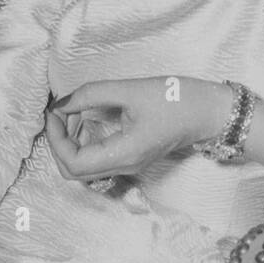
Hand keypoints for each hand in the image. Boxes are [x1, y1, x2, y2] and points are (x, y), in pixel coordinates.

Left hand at [45, 76, 227, 181]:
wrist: (209, 111)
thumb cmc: (176, 99)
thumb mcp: (131, 90)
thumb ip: (91, 95)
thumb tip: (61, 103)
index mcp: (124, 154)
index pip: (72, 163)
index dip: (55, 139)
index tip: (54, 111)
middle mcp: (124, 166)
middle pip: (73, 172)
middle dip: (58, 142)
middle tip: (60, 112)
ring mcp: (128, 165)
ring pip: (83, 168)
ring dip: (69, 142)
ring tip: (72, 111)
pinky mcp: (130, 157)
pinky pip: (96, 160)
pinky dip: (82, 142)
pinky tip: (85, 119)